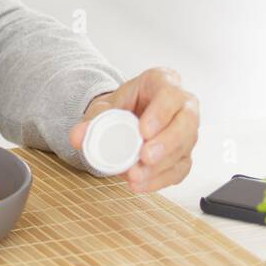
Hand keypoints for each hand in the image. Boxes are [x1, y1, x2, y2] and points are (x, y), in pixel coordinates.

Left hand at [67, 67, 199, 192]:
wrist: (123, 118)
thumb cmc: (120, 106)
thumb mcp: (102, 107)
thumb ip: (91, 119)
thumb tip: (77, 137)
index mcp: (163, 82)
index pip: (170, 94)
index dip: (160, 113)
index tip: (144, 131)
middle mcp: (182, 105)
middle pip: (186, 123)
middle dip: (166, 143)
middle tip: (145, 157)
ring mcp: (187, 130)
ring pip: (185, 148)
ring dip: (161, 166)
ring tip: (136, 175)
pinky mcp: (185, 152)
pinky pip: (180, 168)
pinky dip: (160, 179)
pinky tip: (142, 184)